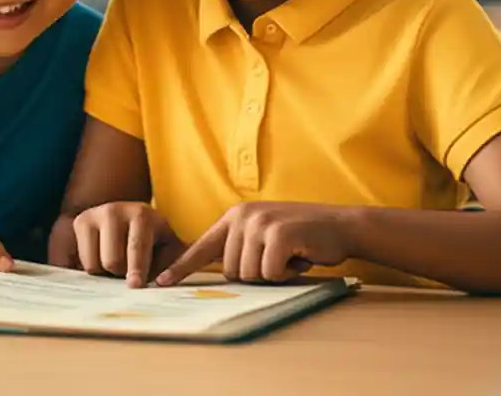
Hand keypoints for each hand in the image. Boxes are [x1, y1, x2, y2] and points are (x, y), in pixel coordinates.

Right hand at [49, 202, 184, 287]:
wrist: (134, 220)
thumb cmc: (156, 242)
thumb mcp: (171, 251)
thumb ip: (173, 268)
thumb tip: (161, 283)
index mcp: (142, 215)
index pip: (136, 247)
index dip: (137, 269)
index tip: (135, 285)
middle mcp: (115, 210)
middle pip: (112, 260)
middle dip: (121, 274)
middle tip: (129, 271)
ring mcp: (94, 214)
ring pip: (93, 264)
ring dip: (106, 273)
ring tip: (117, 263)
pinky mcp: (81, 222)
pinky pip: (81, 261)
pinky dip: (93, 269)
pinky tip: (103, 259)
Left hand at [156, 202, 354, 286]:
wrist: (340, 225)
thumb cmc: (302, 237)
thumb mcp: (264, 234)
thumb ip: (241, 247)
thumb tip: (223, 276)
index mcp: (234, 217)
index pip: (201, 247)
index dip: (181, 267)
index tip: (160, 282)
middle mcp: (242, 217)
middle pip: (231, 272)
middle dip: (256, 274)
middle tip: (280, 258)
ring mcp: (259, 224)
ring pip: (249, 275)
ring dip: (273, 273)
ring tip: (290, 254)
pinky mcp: (277, 235)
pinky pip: (270, 273)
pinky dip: (288, 273)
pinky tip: (300, 255)